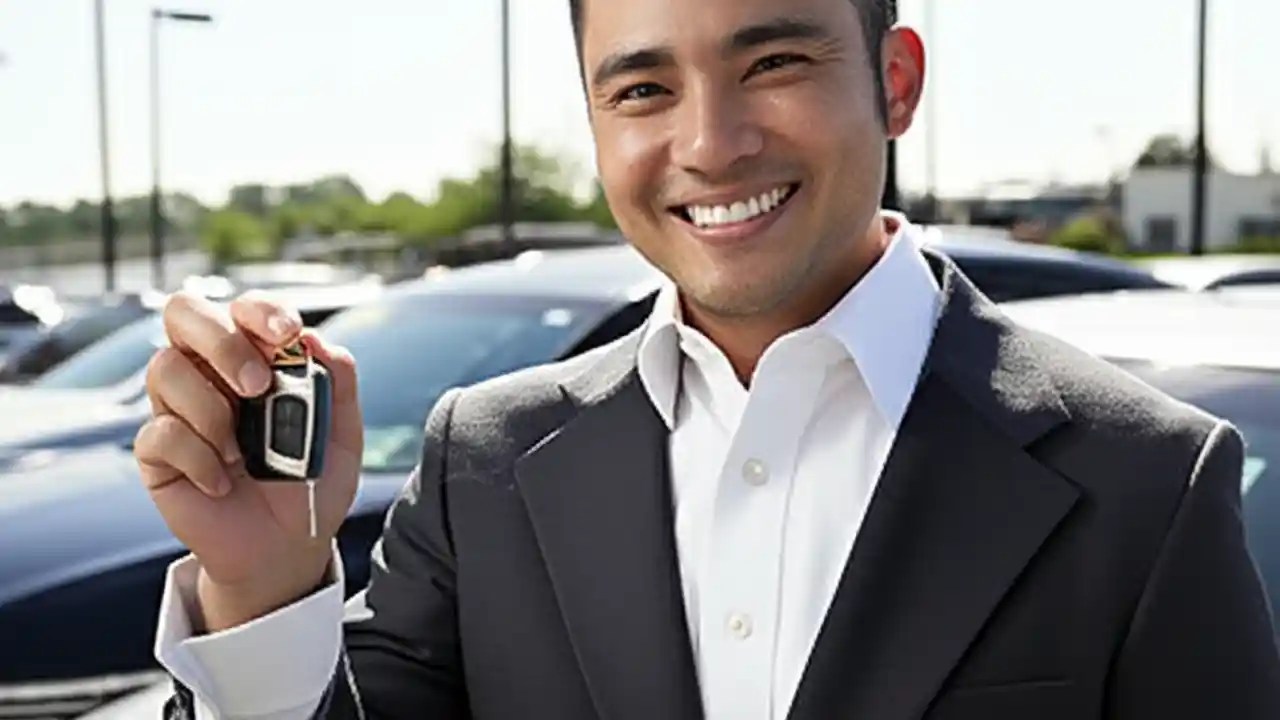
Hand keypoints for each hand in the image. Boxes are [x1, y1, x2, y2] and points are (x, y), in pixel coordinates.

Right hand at [134, 290, 363, 631]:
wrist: (288, 546)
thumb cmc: (312, 481)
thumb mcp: (344, 434)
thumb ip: (339, 382)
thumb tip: (315, 339)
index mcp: (254, 357)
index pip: (241, 308)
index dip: (259, 310)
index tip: (287, 334)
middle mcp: (209, 372)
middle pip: (183, 314)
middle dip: (221, 341)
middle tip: (257, 385)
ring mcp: (177, 408)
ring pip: (165, 369)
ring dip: (212, 410)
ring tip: (243, 452)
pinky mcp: (156, 452)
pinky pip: (161, 434)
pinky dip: (200, 460)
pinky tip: (223, 483)